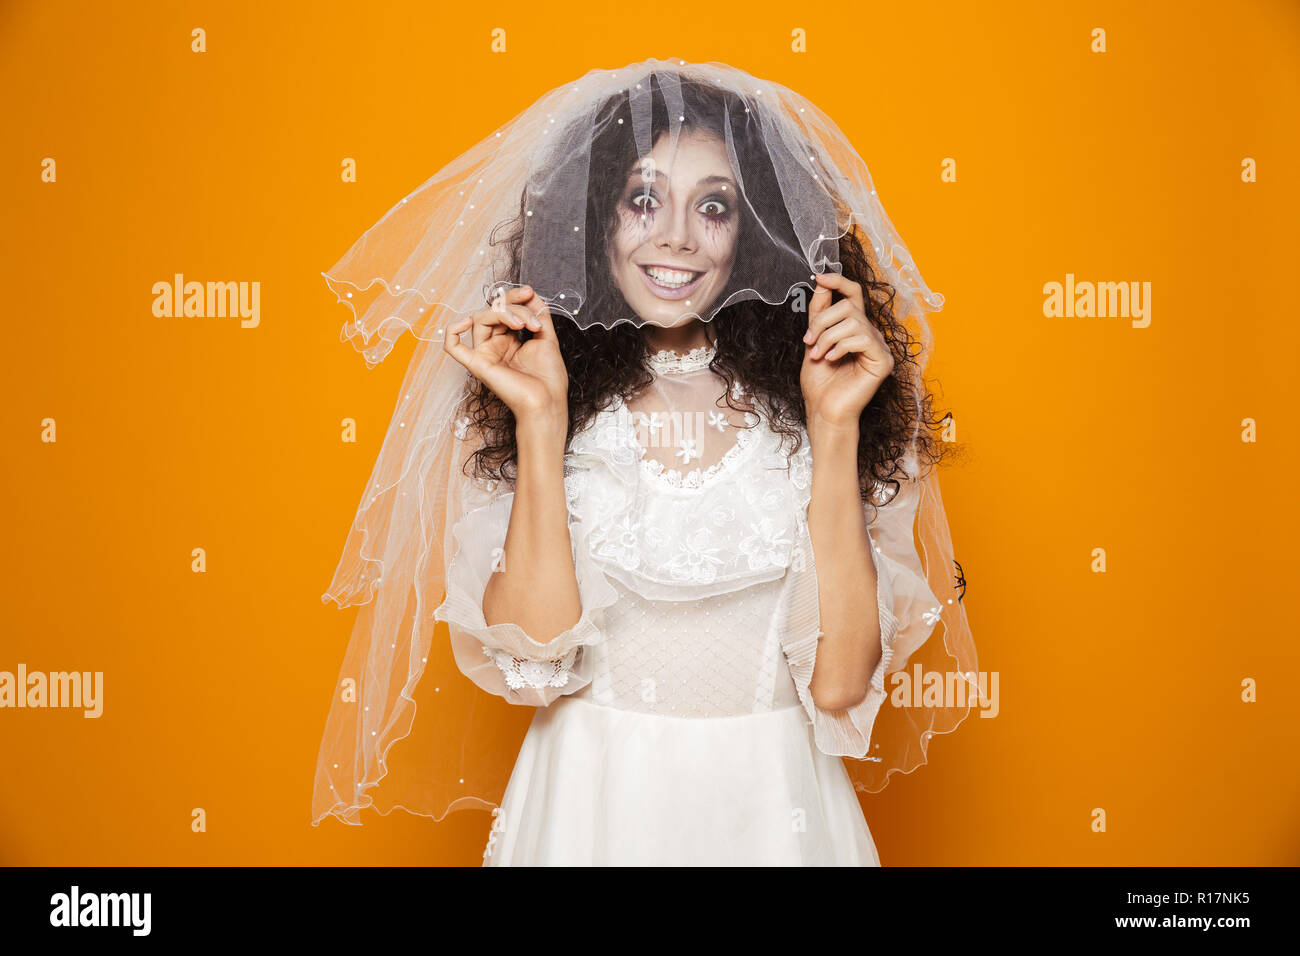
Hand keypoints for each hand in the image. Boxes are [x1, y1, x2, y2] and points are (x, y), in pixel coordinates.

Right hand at [443, 285, 568, 433]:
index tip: (530, 292)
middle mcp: (495, 346)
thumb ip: (539, 314)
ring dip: (503, 314)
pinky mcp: (477, 364)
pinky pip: (453, 347)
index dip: (516, 297)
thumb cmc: (549, 379)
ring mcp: (485, 354)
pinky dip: (452, 331)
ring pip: (480, 319)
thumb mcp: (547, 338)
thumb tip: (531, 294)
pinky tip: (466, 322)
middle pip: (493, 311)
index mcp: (510, 340)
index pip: (505, 309)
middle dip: (514, 306)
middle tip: (532, 318)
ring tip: (524, 325)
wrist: (548, 402)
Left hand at [800, 272, 894, 430]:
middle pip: (848, 307)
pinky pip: (863, 338)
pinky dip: (841, 347)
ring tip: (817, 355)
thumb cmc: (819, 383)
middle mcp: (870, 334)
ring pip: (853, 322)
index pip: (853, 295)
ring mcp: (879, 347)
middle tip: (808, 342)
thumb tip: (821, 283)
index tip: (819, 277)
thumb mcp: (813, 340)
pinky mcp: (883, 361)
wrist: (823, 411)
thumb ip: (819, 313)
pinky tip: (832, 360)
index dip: (838, 282)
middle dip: (821, 322)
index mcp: (855, 328)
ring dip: (827, 337)